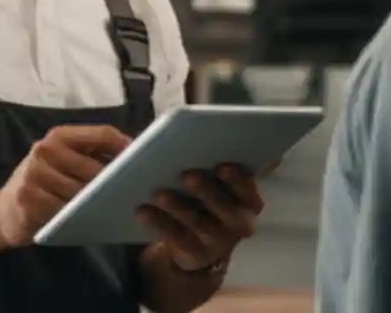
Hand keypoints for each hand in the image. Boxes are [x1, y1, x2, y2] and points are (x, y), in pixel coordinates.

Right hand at [0, 125, 130, 246]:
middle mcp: (45, 149)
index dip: (126, 147)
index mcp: (58, 136)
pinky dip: (78, 216)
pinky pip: (65, 210)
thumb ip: (91, 156)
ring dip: (98, 203)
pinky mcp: (28, 199)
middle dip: (114, 182)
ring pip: (81, 191)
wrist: (2, 212)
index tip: (145, 162)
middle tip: (133, 194)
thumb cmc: (43, 185)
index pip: (102, 133)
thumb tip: (134, 155)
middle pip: (95, 166)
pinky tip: (88, 220)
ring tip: (113, 209)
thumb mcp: (62, 162)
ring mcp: (34, 174)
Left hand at [136, 164, 264, 271]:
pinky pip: (176, 238)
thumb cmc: (206, 200)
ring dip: (177, 206)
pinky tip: (142, 210)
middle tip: (187, 175)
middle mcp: (240, 223)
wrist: (200, 246)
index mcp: (248, 201)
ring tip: (157, 192)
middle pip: (225, 207)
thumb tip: (185, 136)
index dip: (238, 178)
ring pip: (198, 223)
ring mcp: (219, 243)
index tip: (222, 165)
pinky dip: (159, 222)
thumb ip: (209, 165)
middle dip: (206, 190)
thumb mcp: (215, 185)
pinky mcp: (196, 255)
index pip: (248, 189)